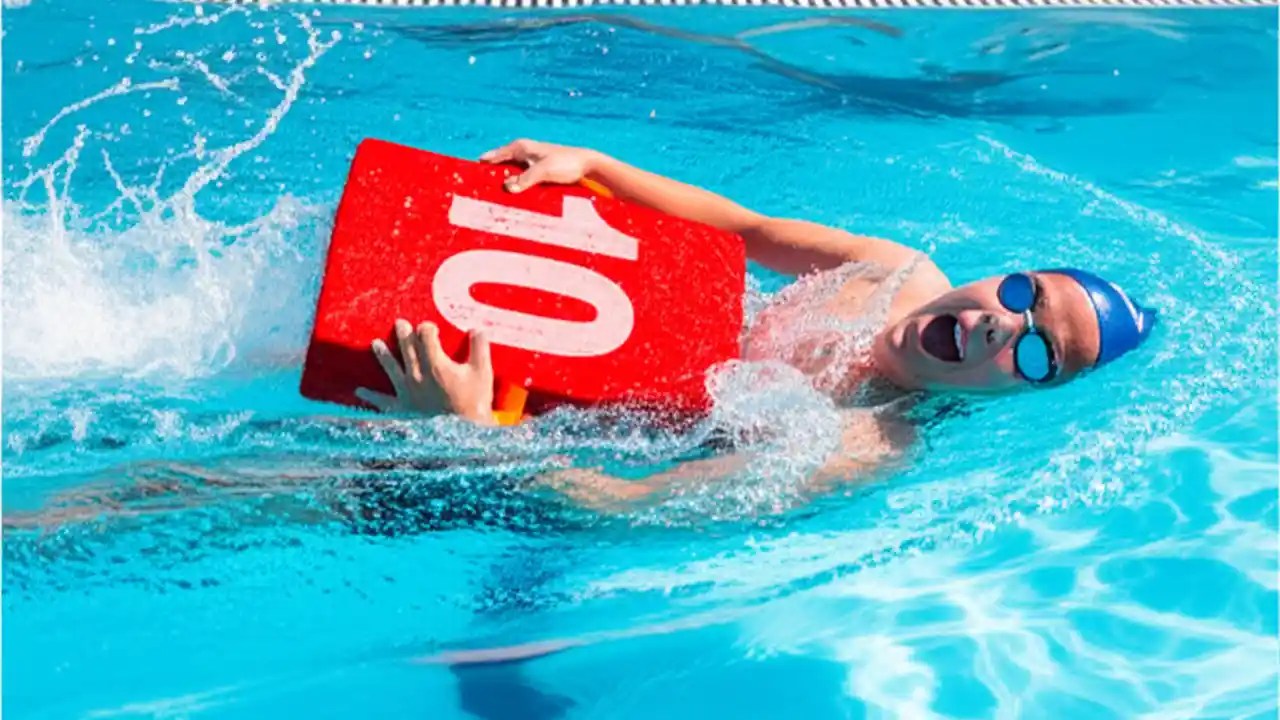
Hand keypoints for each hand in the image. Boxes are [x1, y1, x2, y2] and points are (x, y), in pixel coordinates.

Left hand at [356, 319, 495, 425]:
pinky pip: (383, 401)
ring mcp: (407, 391)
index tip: (430, 327)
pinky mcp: (402, 408)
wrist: (462, 434)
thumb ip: (479, 348)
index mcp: (436, 364)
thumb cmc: (474, 403)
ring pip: (391, 367)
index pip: (426, 336)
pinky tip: (359, 391)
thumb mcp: (483, 373)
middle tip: (400, 323)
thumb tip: (477, 328)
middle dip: (404, 333)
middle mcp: (417, 374)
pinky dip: (371, 396)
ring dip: (383, 355)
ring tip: (375, 343)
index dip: (427, 328)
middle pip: (407, 347)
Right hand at [480, 139, 601, 193]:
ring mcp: (529, 163)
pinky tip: (510, 200)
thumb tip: (507, 188)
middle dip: (489, 177)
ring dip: (502, 185)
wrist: (588, 165)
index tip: (467, 177)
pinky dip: (513, 188)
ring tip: (490, 199)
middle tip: (476, 193)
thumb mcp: (544, 171)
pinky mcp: (536, 173)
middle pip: (498, 166)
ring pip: (508, 174)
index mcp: (520, 148)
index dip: (480, 166)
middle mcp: (522, 153)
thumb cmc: (567, 164)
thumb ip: (525, 179)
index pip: (493, 156)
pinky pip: (519, 181)